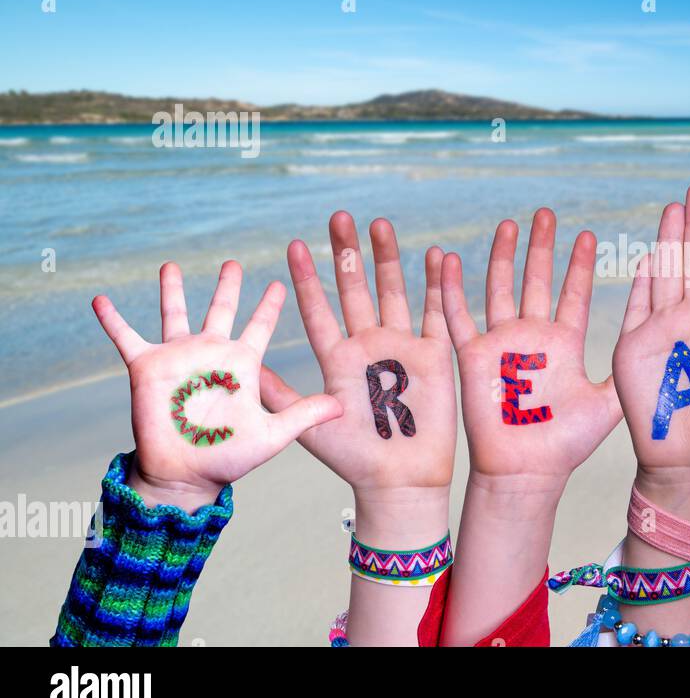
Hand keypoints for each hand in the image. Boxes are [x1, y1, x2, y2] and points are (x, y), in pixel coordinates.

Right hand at [92, 261, 342, 511]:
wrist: (187, 475)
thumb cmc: (230, 458)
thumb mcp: (274, 434)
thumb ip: (305, 414)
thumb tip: (344, 407)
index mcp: (242, 365)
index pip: (260, 326)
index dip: (269, 305)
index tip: (279, 282)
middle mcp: (211, 354)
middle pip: (221, 310)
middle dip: (227, 287)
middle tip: (232, 262)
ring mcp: (178, 358)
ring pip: (175, 314)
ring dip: (172, 290)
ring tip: (171, 265)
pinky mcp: (147, 367)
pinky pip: (126, 337)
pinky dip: (113, 320)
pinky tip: (100, 299)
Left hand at [260, 213, 456, 498]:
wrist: (401, 481)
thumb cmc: (354, 461)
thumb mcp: (309, 428)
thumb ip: (281, 395)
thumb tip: (242, 368)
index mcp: (338, 358)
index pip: (318, 309)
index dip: (306, 279)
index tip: (294, 245)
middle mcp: (369, 345)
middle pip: (356, 289)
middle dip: (348, 253)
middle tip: (339, 216)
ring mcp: (403, 347)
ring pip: (395, 292)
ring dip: (388, 258)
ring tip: (379, 224)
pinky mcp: (435, 356)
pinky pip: (438, 313)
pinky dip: (439, 285)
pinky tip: (439, 256)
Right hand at [440, 207, 621, 485]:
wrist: (527, 472)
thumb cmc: (567, 444)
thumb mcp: (607, 403)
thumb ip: (625, 370)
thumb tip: (658, 341)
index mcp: (564, 343)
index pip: (573, 293)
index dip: (579, 265)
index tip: (587, 235)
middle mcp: (533, 337)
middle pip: (536, 280)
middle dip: (541, 247)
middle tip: (547, 213)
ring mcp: (502, 344)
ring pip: (500, 288)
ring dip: (503, 257)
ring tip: (508, 225)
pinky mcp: (473, 357)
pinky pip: (458, 317)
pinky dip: (450, 289)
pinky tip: (449, 259)